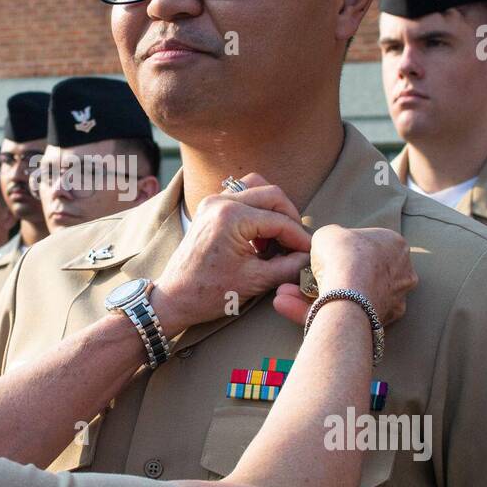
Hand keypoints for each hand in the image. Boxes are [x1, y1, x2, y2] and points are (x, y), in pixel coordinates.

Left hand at [150, 174, 309, 336]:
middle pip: (272, 195)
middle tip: (298, 243)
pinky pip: (242, 196)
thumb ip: (289, 267)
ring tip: (279, 238)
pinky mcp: (210, 207)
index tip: (312, 252)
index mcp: (232, 217)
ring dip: (273, 210)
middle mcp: (221, 202)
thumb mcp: (256, 281)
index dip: (300, 238)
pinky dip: (257, 210)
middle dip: (290, 218)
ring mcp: (213, 201)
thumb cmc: (209, 293)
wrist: (175, 297)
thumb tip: (310, 257)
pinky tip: (262, 236)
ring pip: (257, 188)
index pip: (279, 220)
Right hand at [274, 225, 416, 328]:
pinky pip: (343, 315)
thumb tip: (327, 248)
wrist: (348, 291)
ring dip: (315, 296)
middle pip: (359, 274)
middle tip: (302, 278)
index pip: (367, 246)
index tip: (322, 255)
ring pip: (349, 298)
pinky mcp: (377, 324)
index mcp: (395, 245)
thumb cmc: (343, 255)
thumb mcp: (328, 232)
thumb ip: (331, 238)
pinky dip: (316, 312)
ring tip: (283, 295)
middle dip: (329, 277)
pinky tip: (286, 305)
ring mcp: (393, 301)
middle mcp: (401, 274)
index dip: (342, 249)